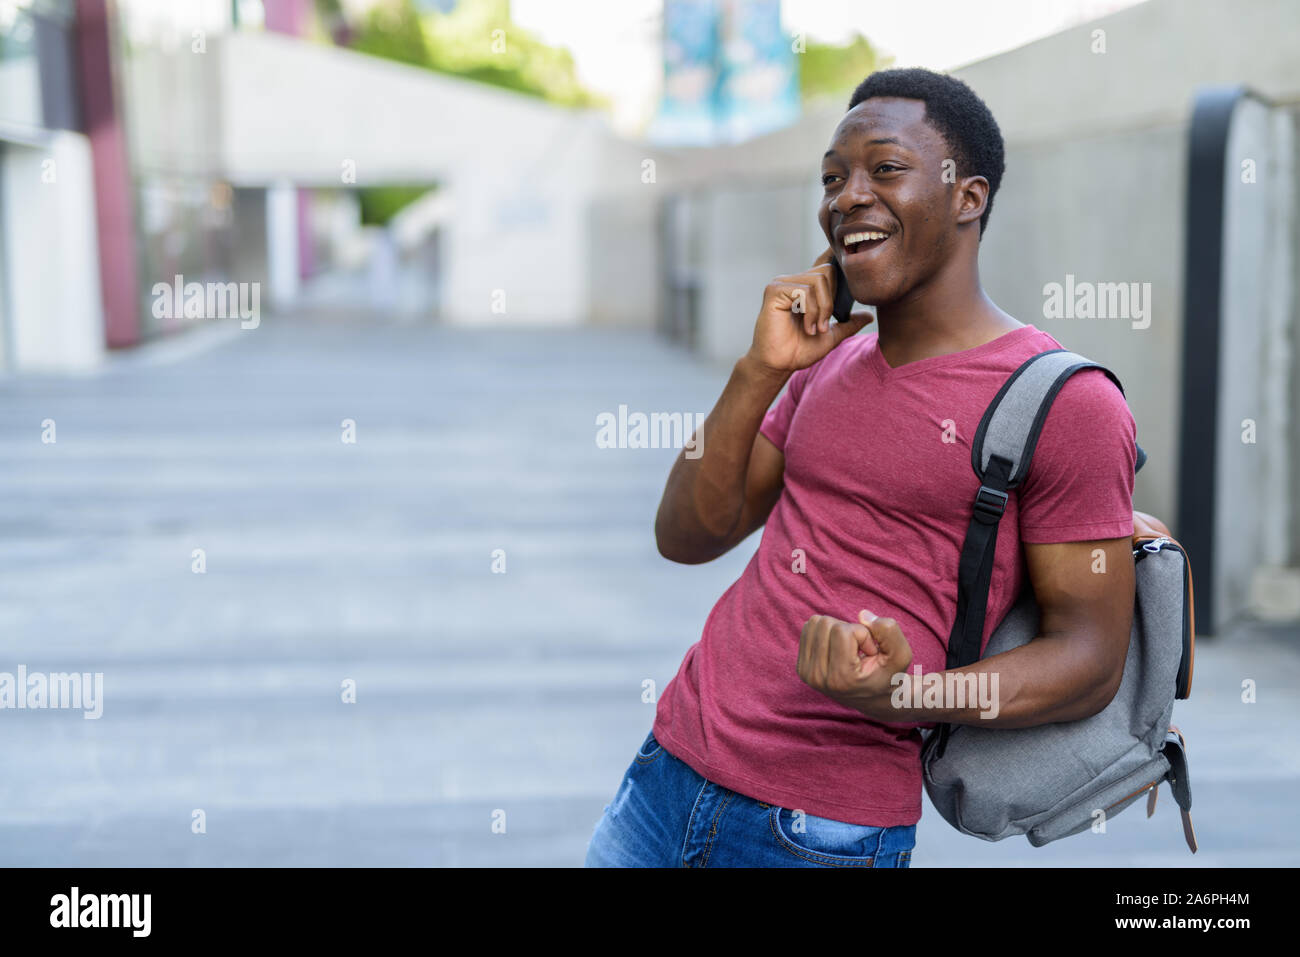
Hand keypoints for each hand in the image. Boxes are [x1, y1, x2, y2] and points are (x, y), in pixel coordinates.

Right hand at [745, 248, 870, 375]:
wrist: (779, 365)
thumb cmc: (799, 351)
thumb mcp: (831, 336)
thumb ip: (848, 324)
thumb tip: (870, 316)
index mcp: (805, 288)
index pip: (824, 265)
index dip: (835, 257)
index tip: (845, 254)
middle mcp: (793, 281)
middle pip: (827, 271)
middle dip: (831, 301)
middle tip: (824, 325)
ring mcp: (782, 284)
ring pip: (818, 280)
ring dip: (822, 309)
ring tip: (815, 328)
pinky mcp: (774, 290)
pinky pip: (805, 290)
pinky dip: (811, 311)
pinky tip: (806, 326)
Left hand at [796, 610, 913, 711]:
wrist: (874, 698)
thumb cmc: (888, 674)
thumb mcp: (901, 655)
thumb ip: (889, 631)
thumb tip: (861, 614)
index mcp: (841, 678)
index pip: (843, 631)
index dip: (862, 634)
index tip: (870, 653)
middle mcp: (819, 678)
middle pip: (826, 624)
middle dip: (848, 630)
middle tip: (859, 651)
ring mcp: (807, 674)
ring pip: (816, 622)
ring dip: (837, 630)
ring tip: (848, 650)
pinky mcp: (801, 667)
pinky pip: (808, 628)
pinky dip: (826, 632)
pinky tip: (837, 650)